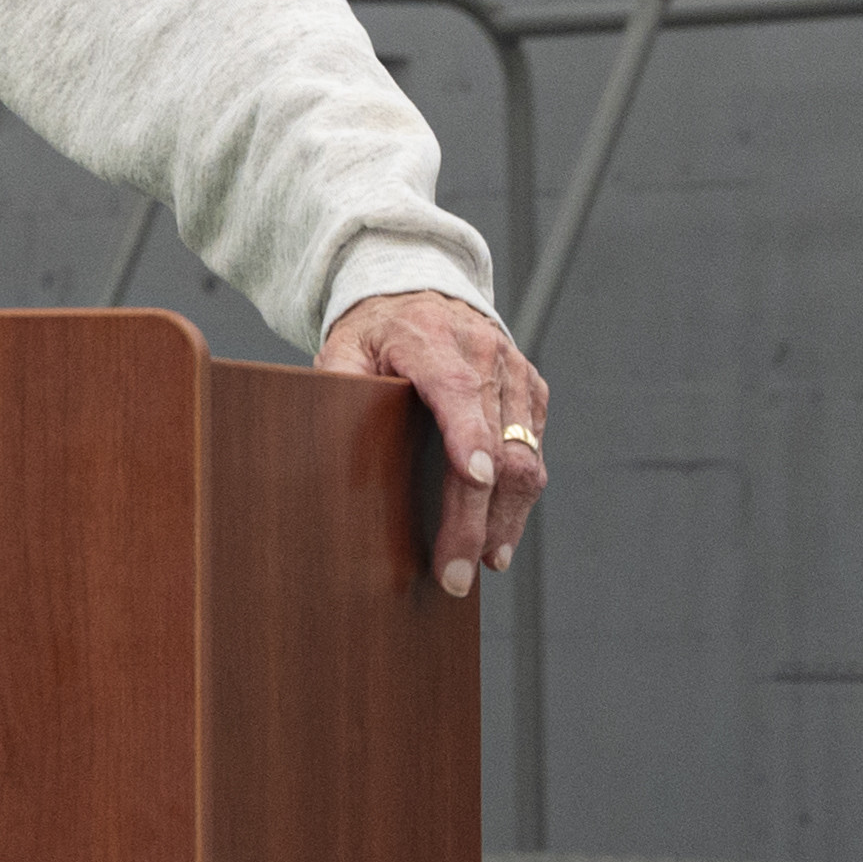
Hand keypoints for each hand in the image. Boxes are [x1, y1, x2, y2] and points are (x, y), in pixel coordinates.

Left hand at [316, 288, 547, 597]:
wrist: (425, 290)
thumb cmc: (379, 328)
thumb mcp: (343, 343)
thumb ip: (337, 379)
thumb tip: (327, 425)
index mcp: (434, 342)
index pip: (460, 392)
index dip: (470, 437)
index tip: (474, 479)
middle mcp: (486, 355)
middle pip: (498, 445)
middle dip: (478, 516)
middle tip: (457, 570)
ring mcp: (515, 375)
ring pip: (527, 457)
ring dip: (507, 518)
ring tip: (482, 561)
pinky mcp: (532, 392)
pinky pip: (535, 451)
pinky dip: (520, 497)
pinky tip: (498, 531)